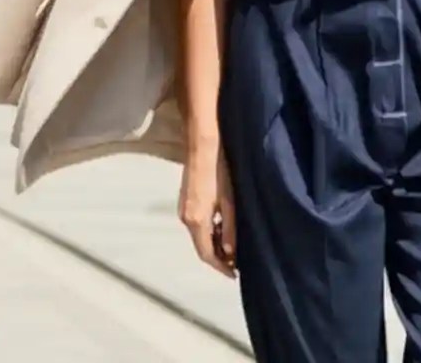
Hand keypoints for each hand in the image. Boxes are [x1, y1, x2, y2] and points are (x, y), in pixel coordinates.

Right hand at [179, 143, 236, 277]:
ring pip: (199, 236)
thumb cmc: (220, 171)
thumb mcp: (230, 202)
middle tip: (237, 263)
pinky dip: (209, 232)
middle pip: (201, 247)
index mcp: (196, 221)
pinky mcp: (185, 201)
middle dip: (218, 258)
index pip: (206, 254)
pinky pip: (197, 225)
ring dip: (214, 244)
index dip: (221, 267)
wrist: (203, 145)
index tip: (234, 274)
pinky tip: (223, 228)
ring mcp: (183, 209)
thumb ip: (230, 229)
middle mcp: (185, 218)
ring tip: (234, 247)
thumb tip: (230, 253)